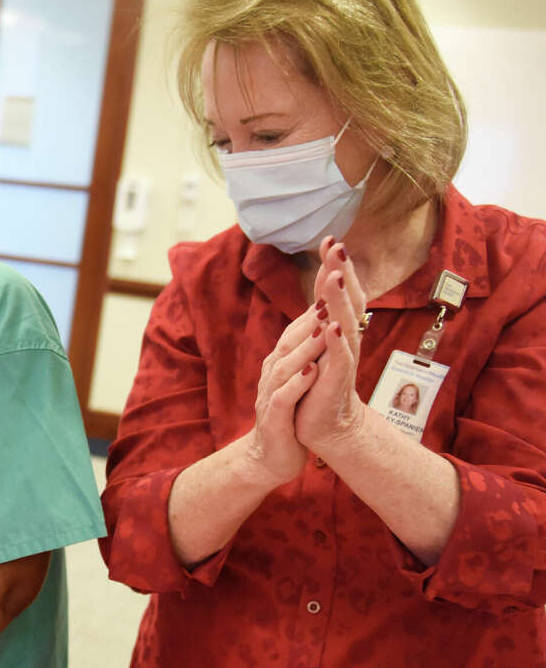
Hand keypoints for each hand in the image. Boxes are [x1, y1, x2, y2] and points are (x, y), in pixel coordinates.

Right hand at [247, 301, 328, 484]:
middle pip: (287, 342)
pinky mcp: (273, 421)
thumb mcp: (298, 380)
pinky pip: (281, 399)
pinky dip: (295, 385)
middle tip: (329, 298)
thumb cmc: (289, 417)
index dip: (311, 309)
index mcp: (280, 364)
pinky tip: (311, 372)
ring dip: (304, 349)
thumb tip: (324, 321)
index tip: (331, 287)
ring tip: (324, 330)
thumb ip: (306, 353)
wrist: (271, 458)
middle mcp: (271, 375)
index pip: (295, 331)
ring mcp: (269, 397)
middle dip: (308, 321)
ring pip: (284, 367)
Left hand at [294, 238, 366, 452]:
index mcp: (337, 330)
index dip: (334, 267)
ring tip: (335, 276)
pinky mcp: (337, 382)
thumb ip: (321, 321)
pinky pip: (339, 360)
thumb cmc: (318, 385)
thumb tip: (323, 291)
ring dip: (340, 301)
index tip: (329, 239)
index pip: (338, 293)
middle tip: (337, 245)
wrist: (327, 428)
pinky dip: (336, 343)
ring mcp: (343, 360)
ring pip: (345, 324)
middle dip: (342, 272)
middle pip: (348, 300)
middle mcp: (345, 340)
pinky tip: (333, 327)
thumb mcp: (318, 347)